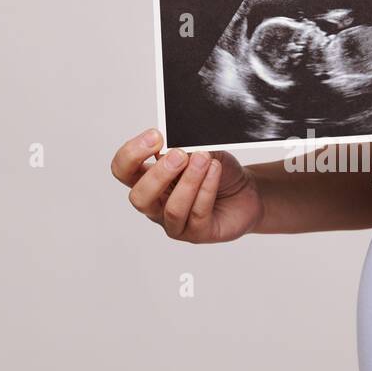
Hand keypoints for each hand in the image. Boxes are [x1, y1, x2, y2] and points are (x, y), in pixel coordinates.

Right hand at [111, 129, 263, 242]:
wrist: (248, 190)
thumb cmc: (217, 171)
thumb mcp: (201, 150)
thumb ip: (185, 146)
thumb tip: (175, 145)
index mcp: (148, 179)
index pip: (123, 170)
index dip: (132, 154)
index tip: (155, 137)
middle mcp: (157, 204)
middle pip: (139, 197)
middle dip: (158, 175)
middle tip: (179, 155)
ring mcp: (175, 223)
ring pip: (172, 209)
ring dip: (189, 181)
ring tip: (203, 159)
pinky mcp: (197, 233)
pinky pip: (197, 213)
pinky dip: (207, 188)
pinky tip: (215, 170)